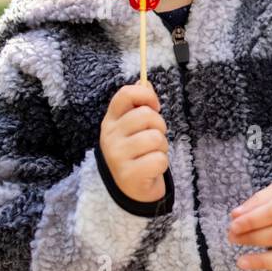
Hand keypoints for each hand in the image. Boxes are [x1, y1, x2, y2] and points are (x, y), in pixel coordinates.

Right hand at [99, 83, 168, 202]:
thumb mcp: (133, 127)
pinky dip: (161, 164)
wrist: (129, 189)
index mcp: (111, 120)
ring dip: (162, 148)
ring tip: (151, 154)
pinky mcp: (128, 174)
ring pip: (155, 138)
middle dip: (160, 126)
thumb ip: (138, 105)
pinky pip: (158, 159)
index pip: (125, 94)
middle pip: (146, 115)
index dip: (146, 95)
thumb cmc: (135, 153)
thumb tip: (144, 81)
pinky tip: (151, 169)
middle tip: (154, 139)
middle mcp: (110, 136)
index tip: (155, 106)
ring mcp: (117, 156)